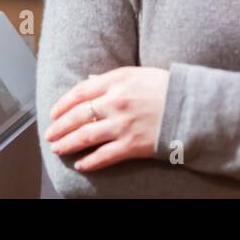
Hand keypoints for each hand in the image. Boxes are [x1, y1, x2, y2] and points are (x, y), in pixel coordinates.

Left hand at [44, 66, 168, 170]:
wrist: (191, 107)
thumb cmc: (165, 88)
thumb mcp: (136, 73)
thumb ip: (109, 78)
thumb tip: (88, 81)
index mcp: (116, 81)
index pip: (79, 92)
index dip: (62, 104)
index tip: (53, 113)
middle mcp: (116, 102)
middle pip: (78, 116)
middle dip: (59, 127)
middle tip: (49, 135)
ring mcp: (123, 125)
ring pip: (85, 136)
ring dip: (67, 144)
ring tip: (57, 149)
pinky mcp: (132, 145)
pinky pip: (104, 156)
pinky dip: (89, 162)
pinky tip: (80, 165)